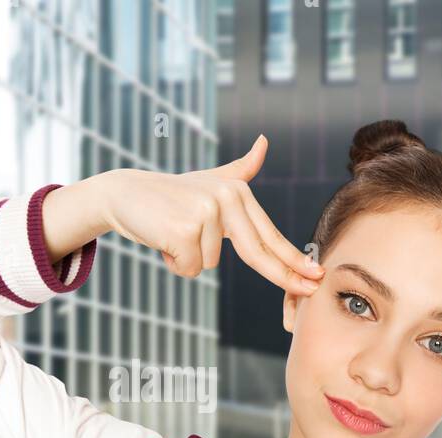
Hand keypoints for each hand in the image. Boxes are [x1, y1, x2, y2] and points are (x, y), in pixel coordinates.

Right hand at [95, 135, 324, 295]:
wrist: (124, 194)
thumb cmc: (169, 194)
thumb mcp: (209, 180)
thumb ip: (241, 168)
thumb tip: (264, 143)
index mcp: (237, 192)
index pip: (269, 233)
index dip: (294, 258)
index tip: (317, 274)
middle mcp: (226, 199)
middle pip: (258, 252)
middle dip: (285, 275)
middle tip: (310, 290)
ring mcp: (205, 214)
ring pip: (209, 264)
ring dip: (188, 258)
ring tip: (173, 235)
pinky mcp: (184, 231)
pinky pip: (190, 268)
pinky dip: (174, 262)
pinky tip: (163, 240)